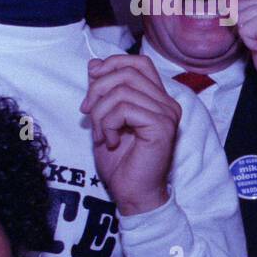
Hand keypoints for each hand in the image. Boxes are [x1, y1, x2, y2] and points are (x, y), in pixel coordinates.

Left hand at [81, 55, 180, 216]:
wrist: (133, 192)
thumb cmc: (122, 161)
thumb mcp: (105, 118)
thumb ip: (104, 92)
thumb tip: (95, 65)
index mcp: (158, 99)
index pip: (139, 63)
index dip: (112, 65)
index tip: (92, 83)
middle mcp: (168, 104)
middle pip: (127, 72)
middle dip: (97, 90)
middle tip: (88, 115)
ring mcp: (167, 115)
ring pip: (122, 91)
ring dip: (100, 113)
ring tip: (100, 134)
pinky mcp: (161, 127)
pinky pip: (124, 109)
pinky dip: (107, 124)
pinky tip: (109, 141)